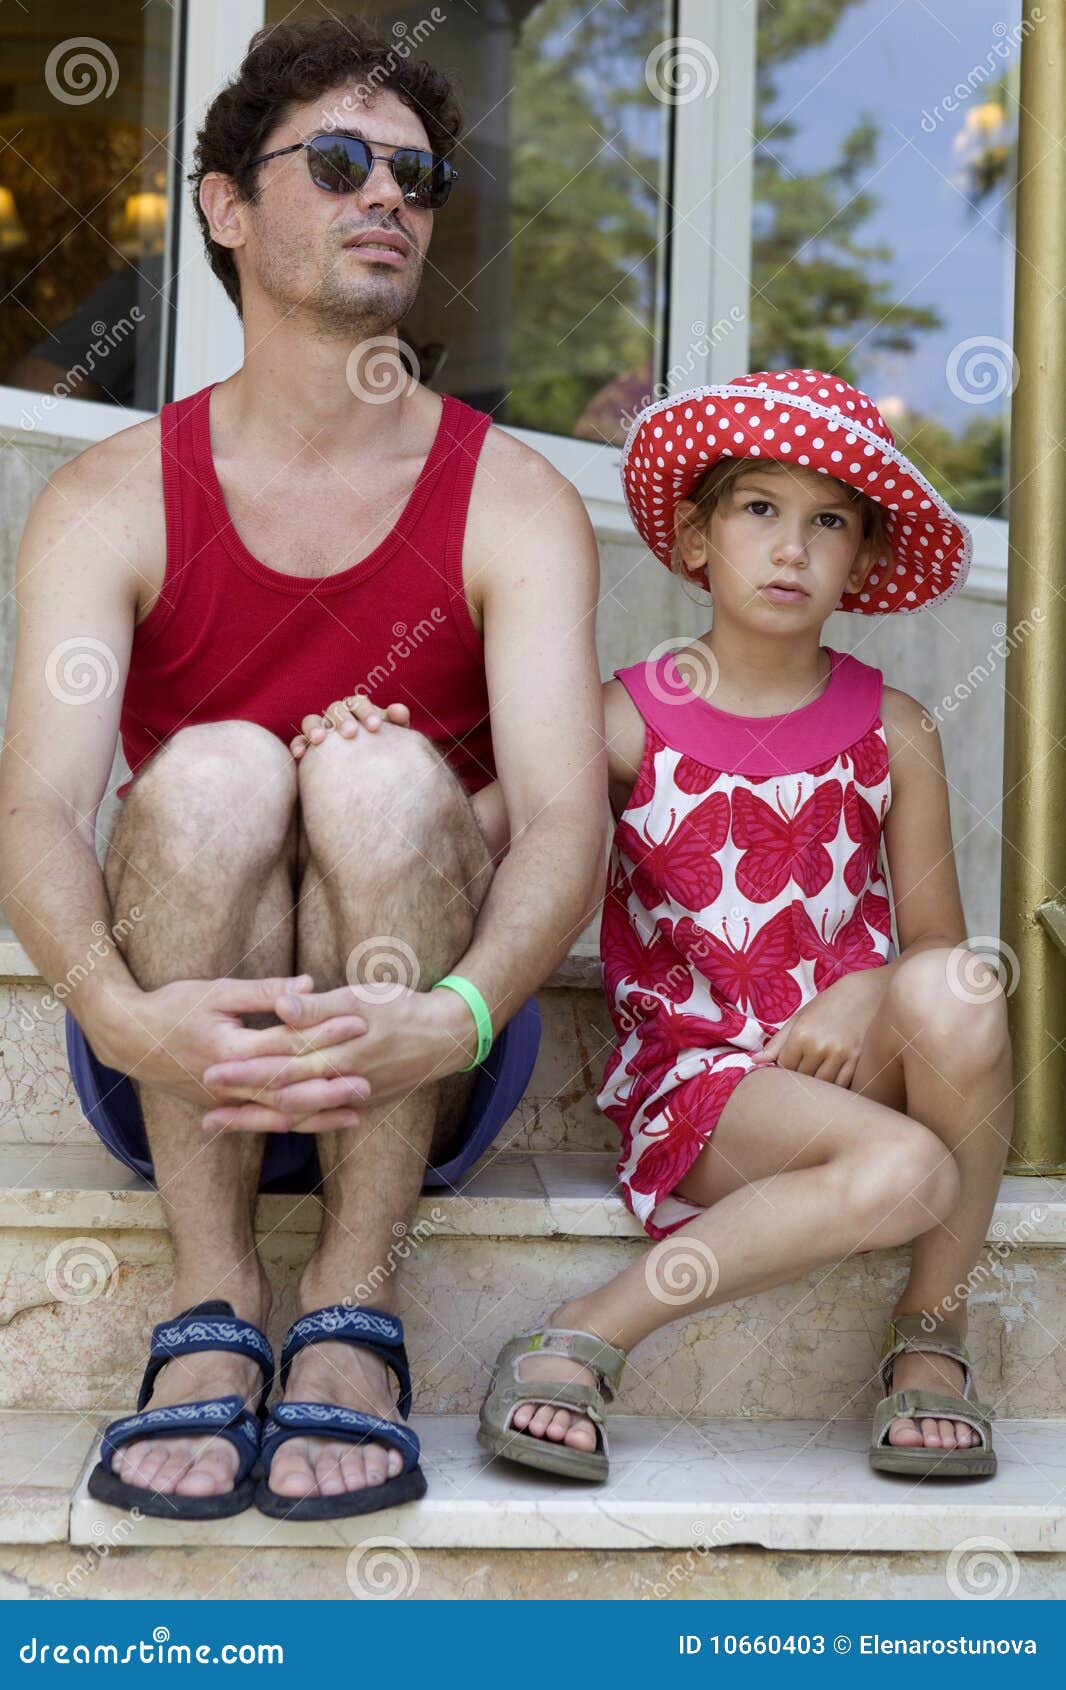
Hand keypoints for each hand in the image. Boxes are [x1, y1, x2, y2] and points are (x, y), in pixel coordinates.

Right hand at [103, 975, 371, 1130]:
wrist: (128, 1039)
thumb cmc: (173, 1007)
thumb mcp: (218, 992)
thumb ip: (264, 992)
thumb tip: (307, 985)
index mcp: (231, 1048)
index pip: (288, 1040)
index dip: (325, 1031)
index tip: (359, 1022)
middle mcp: (229, 1081)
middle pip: (289, 1086)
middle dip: (331, 1085)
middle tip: (370, 1082)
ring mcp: (223, 1100)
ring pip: (278, 1113)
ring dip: (317, 1114)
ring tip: (355, 1113)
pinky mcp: (219, 1107)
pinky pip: (260, 1120)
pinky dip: (290, 1123)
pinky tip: (315, 1124)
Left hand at [200, 983, 479, 1132]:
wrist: (447, 1038)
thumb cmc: (402, 1008)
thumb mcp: (361, 997)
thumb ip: (318, 1007)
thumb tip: (282, 1007)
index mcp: (335, 1049)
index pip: (280, 1060)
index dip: (244, 1066)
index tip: (210, 1068)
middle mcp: (337, 1078)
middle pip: (279, 1090)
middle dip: (238, 1096)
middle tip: (201, 1098)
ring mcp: (347, 1095)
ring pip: (292, 1112)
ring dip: (253, 1118)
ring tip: (216, 1123)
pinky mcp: (356, 1102)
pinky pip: (315, 1120)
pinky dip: (287, 1124)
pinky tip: (264, 1127)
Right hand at [290, 694, 410, 759]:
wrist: (367, 781)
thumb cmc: (383, 754)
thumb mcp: (394, 741)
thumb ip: (398, 724)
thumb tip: (399, 710)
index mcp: (358, 710)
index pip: (359, 703)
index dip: (367, 712)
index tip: (376, 727)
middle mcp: (337, 716)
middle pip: (335, 708)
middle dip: (342, 719)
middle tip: (351, 733)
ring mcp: (321, 729)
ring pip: (312, 720)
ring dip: (315, 727)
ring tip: (319, 740)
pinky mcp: (307, 746)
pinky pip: (299, 741)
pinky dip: (298, 745)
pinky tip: (300, 755)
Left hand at [751, 967, 888, 1086]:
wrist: (864, 994)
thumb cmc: (827, 1005)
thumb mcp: (799, 1018)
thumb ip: (777, 1042)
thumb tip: (755, 1061)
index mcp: (801, 1034)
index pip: (784, 1066)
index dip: (784, 1068)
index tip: (789, 1063)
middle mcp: (820, 1046)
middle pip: (801, 1078)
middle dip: (799, 1076)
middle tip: (803, 1068)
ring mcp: (840, 1056)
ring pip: (820, 1085)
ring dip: (817, 1084)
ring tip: (817, 1072)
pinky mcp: (857, 1061)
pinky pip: (841, 1086)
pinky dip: (834, 1086)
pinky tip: (833, 1077)